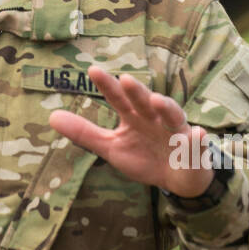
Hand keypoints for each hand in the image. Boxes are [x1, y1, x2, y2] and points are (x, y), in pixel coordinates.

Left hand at [48, 67, 214, 196]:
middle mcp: (155, 118)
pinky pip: (197, 144)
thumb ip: (84, 133)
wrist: (178, 179)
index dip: (107, 86)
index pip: (118, 98)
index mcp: (134, 116)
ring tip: (158, 101)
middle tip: (126, 80)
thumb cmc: (144, 157)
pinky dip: (198, 140)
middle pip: (145, 102)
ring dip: (166, 108)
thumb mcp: (112, 147)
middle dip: (137, 92)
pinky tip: (198, 135)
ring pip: (172, 116)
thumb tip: (51, 117)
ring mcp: (176, 131)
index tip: (92, 70)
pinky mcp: (194, 148)